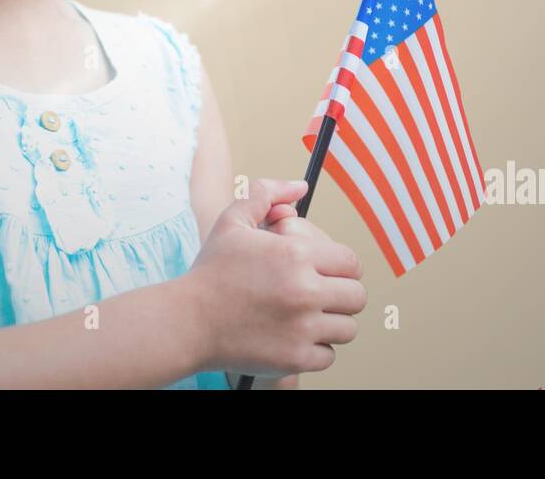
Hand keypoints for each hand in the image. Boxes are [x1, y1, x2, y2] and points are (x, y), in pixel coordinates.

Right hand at [187, 177, 366, 378]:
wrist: (187, 322)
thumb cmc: (211, 271)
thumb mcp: (234, 221)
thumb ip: (268, 194)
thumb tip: (300, 187)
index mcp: (296, 255)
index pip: (351, 262)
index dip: (341, 266)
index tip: (325, 272)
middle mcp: (305, 291)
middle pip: (356, 296)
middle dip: (341, 294)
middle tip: (319, 295)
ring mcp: (302, 328)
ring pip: (348, 328)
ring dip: (332, 322)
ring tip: (307, 317)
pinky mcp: (295, 358)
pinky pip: (329, 355)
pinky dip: (316, 349)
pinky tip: (295, 337)